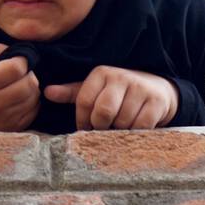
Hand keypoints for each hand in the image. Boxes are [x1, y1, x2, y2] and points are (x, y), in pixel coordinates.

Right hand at [0, 44, 40, 131]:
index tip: (15, 61)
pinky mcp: (14, 128)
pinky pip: (34, 109)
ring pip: (34, 96)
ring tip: (18, 85)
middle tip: (19, 74)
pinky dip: (30, 101)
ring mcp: (6, 119)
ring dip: (30, 87)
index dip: (20, 60)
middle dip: (28, 74)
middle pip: (29, 84)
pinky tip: (18, 98)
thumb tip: (16, 52)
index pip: (16, 68)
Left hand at [43, 66, 178, 129]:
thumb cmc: (118, 92)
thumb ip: (72, 93)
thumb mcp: (95, 89)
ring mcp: (140, 88)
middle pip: (103, 111)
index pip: (84, 100)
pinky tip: (134, 127)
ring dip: (119, 130)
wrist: (157, 88)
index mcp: (101, 73)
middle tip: (104, 128)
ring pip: (122, 120)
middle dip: (101, 125)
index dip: (82, 120)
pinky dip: (135, 132)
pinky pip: (140, 125)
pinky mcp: (156, 101)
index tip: (86, 127)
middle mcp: (120, 77)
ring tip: (120, 126)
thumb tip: (47, 92)